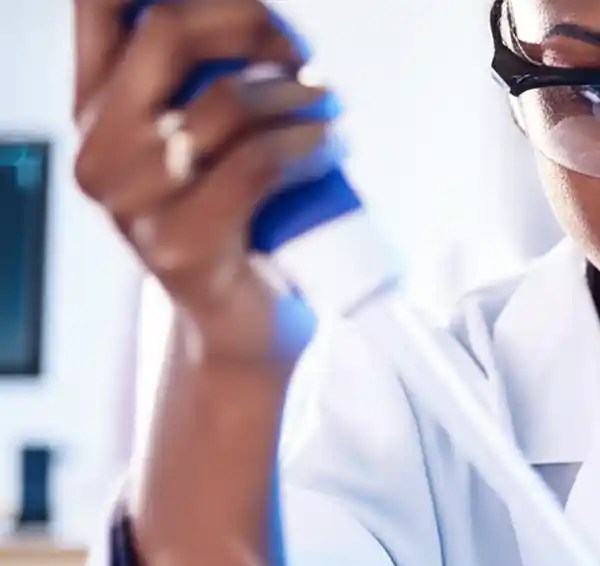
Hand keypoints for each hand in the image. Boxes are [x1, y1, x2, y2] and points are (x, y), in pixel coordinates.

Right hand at [74, 0, 331, 366]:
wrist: (242, 329)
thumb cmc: (236, 226)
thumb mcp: (209, 143)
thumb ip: (206, 80)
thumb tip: (265, 16)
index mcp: (98, 110)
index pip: (102, 7)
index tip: (250, 1)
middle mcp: (101, 149)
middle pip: (168, 33)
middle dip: (253, 22)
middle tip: (301, 50)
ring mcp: (135, 203)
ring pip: (227, 101)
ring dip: (297, 95)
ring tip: (328, 108)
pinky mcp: (183, 246)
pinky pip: (257, 163)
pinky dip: (309, 144)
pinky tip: (330, 147)